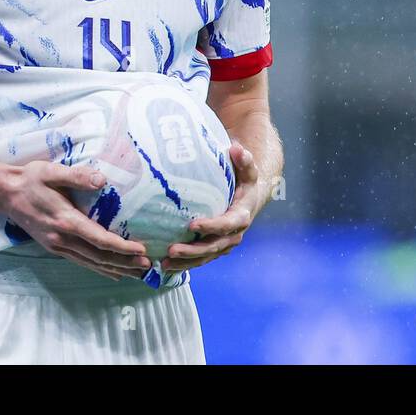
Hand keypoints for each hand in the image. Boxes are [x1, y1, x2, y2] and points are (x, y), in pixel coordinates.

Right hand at [0, 160, 149, 281]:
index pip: (99, 240)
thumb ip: (78, 176)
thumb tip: (102, 180)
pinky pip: (81, 261)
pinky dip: (99, 268)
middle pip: (99, 257)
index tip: (141, 249)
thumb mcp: (52, 171)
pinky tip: (112, 273)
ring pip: (91, 263)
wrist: (4, 193)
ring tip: (137, 273)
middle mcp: (62, 238)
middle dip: (124, 263)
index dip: (122, 247)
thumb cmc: (30, 179)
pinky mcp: (54, 246)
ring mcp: (57, 245)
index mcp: (65, 220)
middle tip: (147, 266)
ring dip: (115, 269)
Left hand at [163, 142, 264, 271]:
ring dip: (185, 263)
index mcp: (241, 217)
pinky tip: (166, 266)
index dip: (211, 226)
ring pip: (205, 257)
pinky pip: (201, 260)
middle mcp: (234, 235)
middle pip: (212, 247)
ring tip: (164, 264)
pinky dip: (185, 265)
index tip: (191, 225)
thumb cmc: (245, 183)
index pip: (226, 225)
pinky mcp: (216, 249)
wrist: (251, 200)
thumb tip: (236, 148)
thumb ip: (244, 160)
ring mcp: (224, 245)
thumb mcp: (248, 170)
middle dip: (192, 251)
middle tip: (171, 250)